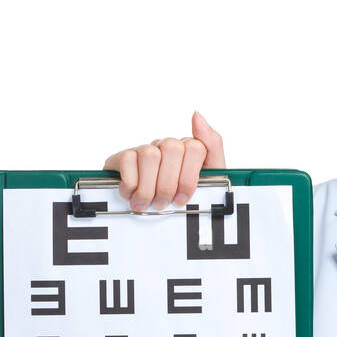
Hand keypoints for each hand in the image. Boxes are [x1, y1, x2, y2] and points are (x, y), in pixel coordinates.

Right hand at [102, 110, 225, 211]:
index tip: (182, 198)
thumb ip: (212, 146)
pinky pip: (128, 160)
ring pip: (150, 155)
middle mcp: (167, 147)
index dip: (188, 179)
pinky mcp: (124, 156)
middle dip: (168, 184)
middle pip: (173, 149)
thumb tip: (197, 115)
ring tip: (147, 202)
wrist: (156, 221)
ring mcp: (146, 150)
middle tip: (162, 202)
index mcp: (189, 151)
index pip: (195, 148)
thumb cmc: (183, 199)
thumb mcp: (209, 179)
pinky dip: (131, 183)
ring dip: (148, 187)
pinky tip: (132, 193)